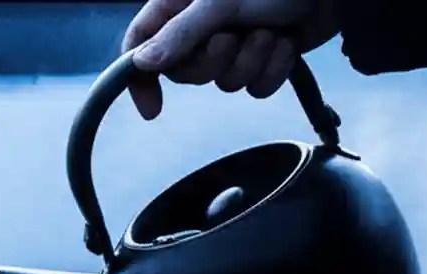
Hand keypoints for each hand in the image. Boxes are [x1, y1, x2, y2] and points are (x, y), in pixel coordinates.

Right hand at [122, 0, 339, 119]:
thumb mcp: (219, 2)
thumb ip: (179, 34)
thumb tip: (142, 63)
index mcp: (179, 4)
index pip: (140, 44)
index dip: (140, 78)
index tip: (153, 109)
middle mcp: (202, 26)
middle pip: (185, 72)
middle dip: (215, 64)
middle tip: (233, 40)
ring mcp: (233, 43)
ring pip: (224, 83)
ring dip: (251, 62)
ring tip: (269, 32)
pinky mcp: (262, 59)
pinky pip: (255, 87)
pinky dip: (273, 70)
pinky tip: (286, 43)